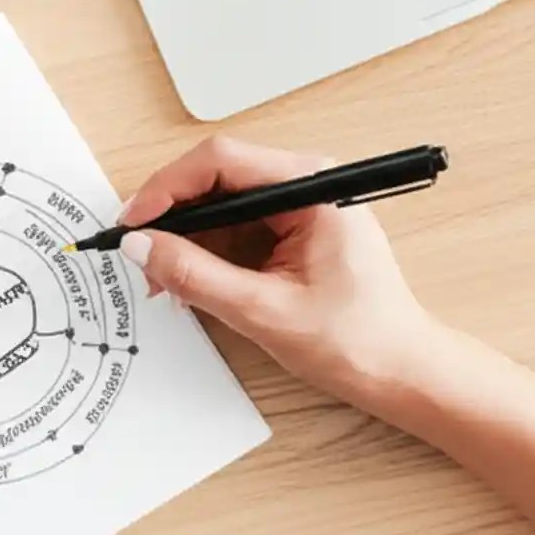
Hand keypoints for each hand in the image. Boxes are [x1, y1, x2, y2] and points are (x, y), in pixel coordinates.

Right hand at [118, 137, 436, 397]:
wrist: (401, 372)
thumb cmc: (358, 341)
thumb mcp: (263, 311)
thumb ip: (195, 275)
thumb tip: (140, 246)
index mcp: (312, 187)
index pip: (221, 161)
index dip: (166, 188)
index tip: (133, 222)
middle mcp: (307, 185)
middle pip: (217, 179)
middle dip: (172, 218)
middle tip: (137, 255)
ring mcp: (301, 208)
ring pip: (222, 206)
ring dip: (187, 240)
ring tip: (164, 282)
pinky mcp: (295, 231)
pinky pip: (238, 229)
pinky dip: (208, 254)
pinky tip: (190, 283)